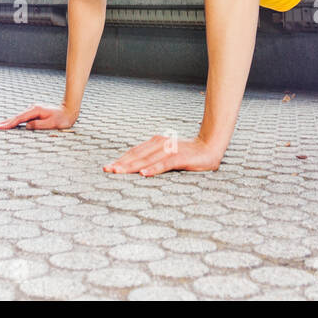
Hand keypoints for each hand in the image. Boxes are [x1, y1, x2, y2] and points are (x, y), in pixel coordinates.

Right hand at [0, 103, 76, 130]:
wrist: (68, 111)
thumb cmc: (62, 119)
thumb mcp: (52, 124)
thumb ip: (38, 125)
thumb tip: (26, 126)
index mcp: (35, 111)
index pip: (19, 119)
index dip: (9, 124)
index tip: (0, 127)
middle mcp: (32, 109)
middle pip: (16, 117)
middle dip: (4, 122)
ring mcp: (33, 110)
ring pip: (18, 118)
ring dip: (8, 122)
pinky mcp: (34, 113)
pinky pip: (22, 119)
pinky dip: (15, 122)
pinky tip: (9, 125)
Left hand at [103, 134, 222, 175]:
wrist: (209, 147)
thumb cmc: (187, 154)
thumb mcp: (167, 154)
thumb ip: (154, 158)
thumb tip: (137, 167)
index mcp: (155, 143)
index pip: (134, 152)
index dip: (120, 160)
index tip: (108, 167)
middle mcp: (160, 144)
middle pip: (137, 156)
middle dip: (121, 164)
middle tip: (107, 170)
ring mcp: (169, 151)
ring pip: (147, 160)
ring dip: (132, 167)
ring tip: (119, 172)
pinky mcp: (179, 158)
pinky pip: (164, 164)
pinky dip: (153, 169)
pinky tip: (144, 174)